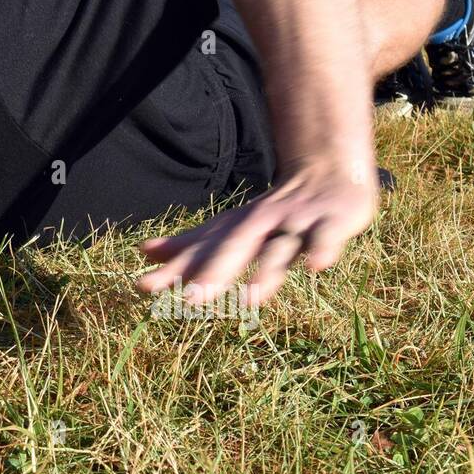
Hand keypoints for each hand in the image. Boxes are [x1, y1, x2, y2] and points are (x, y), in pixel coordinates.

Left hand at [136, 159, 378, 306]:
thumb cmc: (274, 212)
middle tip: (189, 300)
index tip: (143, 287)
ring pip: (278, 248)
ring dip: (264, 272)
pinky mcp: (330, 224)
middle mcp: (260, 225)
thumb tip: (143, 252)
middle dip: (212, 273)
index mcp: (235, 229)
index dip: (174, 269)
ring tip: (248, 301)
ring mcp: (295, 224)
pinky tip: (315, 267)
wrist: (328, 172)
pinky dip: (321, 251)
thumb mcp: (231, 227)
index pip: (200, 250)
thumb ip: (191, 244)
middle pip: (234, 248)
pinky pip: (324, 239)